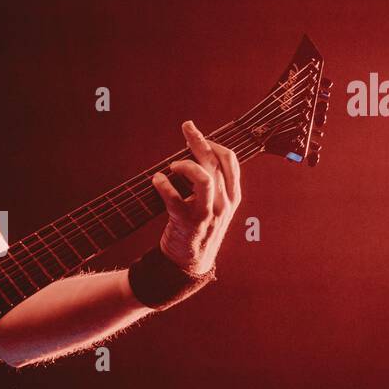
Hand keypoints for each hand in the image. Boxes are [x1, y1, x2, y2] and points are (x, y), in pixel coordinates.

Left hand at [151, 120, 241, 276]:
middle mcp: (224, 203)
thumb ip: (213, 184)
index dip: (214, 142)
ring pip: (204, 179)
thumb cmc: (198, 228)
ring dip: (186, 165)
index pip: (230, 160)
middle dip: (199, 141)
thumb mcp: (214, 205)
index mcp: (232, 196)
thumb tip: (198, 152)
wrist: (190, 262)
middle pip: (214, 163)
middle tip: (186, 127)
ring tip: (173, 165)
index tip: (199, 135)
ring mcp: (207, 214)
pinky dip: (163, 185)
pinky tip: (156, 179)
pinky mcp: (187, 223)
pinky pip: (175, 199)